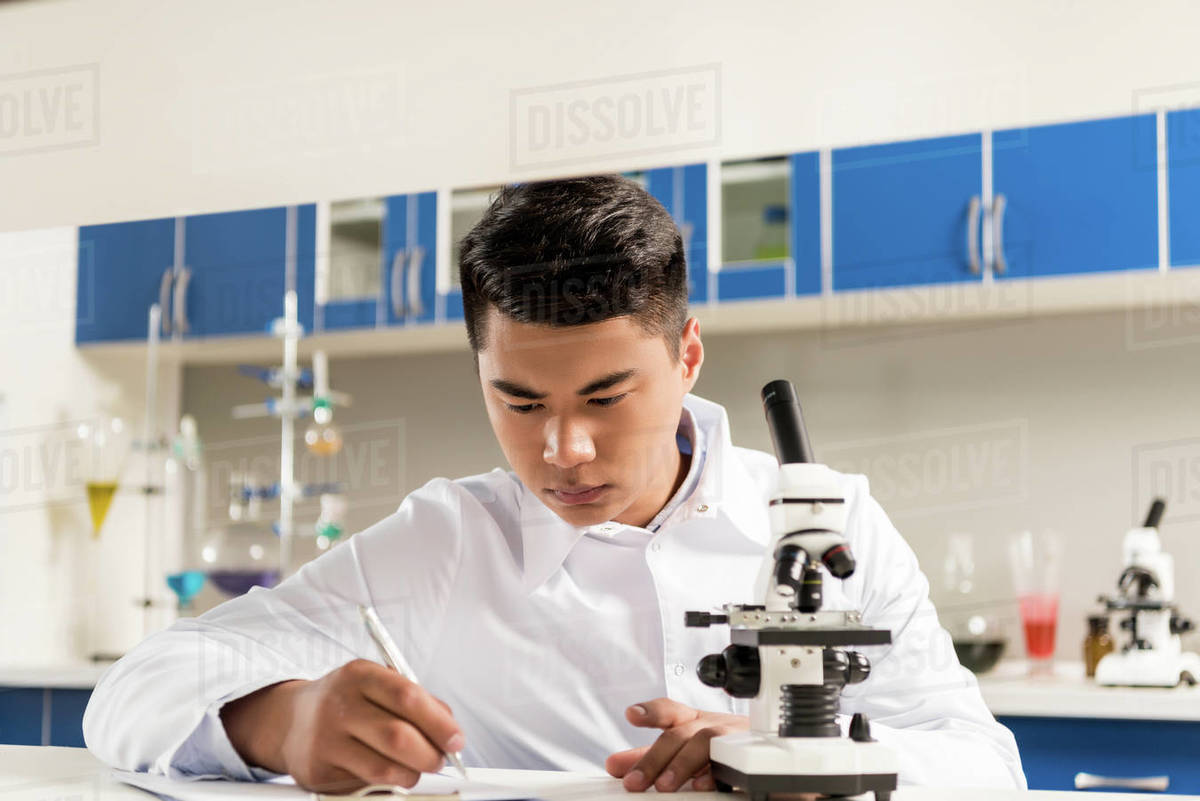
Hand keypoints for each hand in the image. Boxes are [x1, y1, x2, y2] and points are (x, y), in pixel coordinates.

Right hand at [221, 659, 464, 791]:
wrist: (290, 721)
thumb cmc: (347, 701)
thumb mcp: (376, 684)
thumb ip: (415, 700)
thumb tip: (449, 727)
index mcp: (359, 675)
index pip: (407, 697)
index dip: (439, 722)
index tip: (456, 739)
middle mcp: (338, 705)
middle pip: (398, 736)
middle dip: (430, 754)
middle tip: (441, 759)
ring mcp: (325, 740)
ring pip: (384, 768)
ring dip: (412, 774)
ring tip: (416, 768)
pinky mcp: (318, 772)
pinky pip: (365, 784)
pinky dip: (386, 783)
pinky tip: (388, 773)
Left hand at [605, 698, 748, 792]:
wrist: (767, 745)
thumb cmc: (719, 744)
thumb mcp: (681, 748)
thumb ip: (647, 756)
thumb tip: (614, 765)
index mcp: (692, 721)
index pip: (670, 710)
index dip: (651, 711)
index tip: (631, 715)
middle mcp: (710, 725)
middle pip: (680, 734)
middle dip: (655, 758)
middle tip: (634, 782)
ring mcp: (731, 738)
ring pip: (705, 742)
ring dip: (682, 764)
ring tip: (663, 786)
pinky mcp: (748, 756)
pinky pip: (734, 761)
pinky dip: (717, 773)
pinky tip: (703, 784)